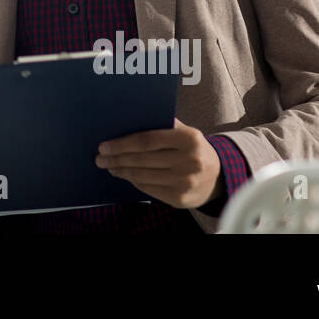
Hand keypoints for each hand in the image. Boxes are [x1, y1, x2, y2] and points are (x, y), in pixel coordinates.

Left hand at [94, 118, 224, 208]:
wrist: (218, 176)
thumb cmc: (193, 149)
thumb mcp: (184, 132)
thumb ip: (161, 125)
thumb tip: (126, 120)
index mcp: (188, 138)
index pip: (147, 140)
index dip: (122, 143)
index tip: (104, 145)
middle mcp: (188, 161)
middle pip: (142, 159)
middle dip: (117, 158)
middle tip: (100, 158)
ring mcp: (184, 182)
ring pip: (143, 176)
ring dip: (121, 171)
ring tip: (110, 166)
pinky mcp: (180, 199)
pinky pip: (149, 189)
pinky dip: (134, 182)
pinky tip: (125, 175)